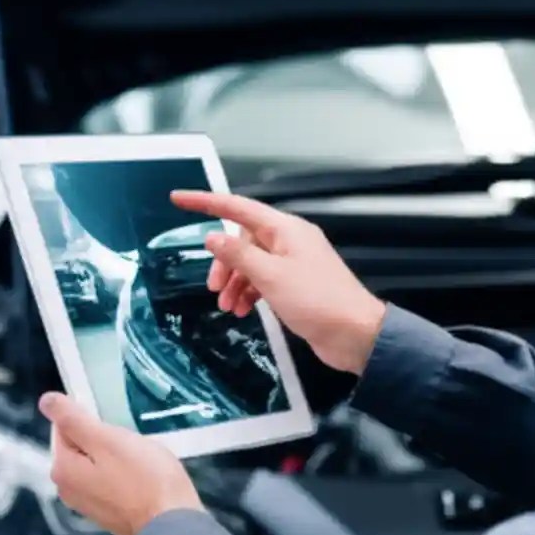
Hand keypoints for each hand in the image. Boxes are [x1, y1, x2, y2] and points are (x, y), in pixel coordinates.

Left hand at [38, 392, 202, 534]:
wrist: (173, 524)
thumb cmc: (144, 479)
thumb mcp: (107, 440)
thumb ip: (74, 419)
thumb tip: (46, 401)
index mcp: (62, 469)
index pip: (64, 426)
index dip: (90, 419)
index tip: (115, 427)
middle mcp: (68, 489)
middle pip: (80, 446)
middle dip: (105, 438)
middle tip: (131, 443)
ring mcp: (88, 504)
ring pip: (98, 463)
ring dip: (117, 455)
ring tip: (141, 458)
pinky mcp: (109, 512)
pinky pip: (111, 480)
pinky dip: (125, 473)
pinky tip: (144, 476)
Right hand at [171, 190, 386, 374]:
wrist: (355, 334)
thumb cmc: (318, 301)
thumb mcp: (270, 276)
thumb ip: (238, 255)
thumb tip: (213, 237)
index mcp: (285, 229)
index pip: (238, 207)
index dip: (206, 202)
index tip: (179, 199)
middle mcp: (289, 241)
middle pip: (243, 240)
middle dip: (224, 262)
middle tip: (214, 287)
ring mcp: (293, 263)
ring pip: (251, 263)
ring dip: (235, 282)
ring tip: (228, 306)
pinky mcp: (296, 285)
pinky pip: (263, 280)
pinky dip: (249, 292)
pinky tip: (243, 310)